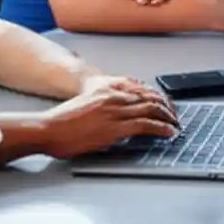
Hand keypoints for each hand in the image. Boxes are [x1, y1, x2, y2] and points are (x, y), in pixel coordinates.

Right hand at [39, 77, 177, 158]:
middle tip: (175, 116)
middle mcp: (114, 97)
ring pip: (152, 110)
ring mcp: (116, 111)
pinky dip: (161, 129)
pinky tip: (168, 133)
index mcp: (107, 90)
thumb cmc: (62, 123)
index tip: (166, 105)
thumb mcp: (86, 106)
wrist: (48, 129)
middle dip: (167, 108)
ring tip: (176, 125)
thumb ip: (105, 108)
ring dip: (168, 118)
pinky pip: (146, 125)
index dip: (158, 98)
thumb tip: (121, 119)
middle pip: (151, 98)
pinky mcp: (116, 127)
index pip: (142, 90)